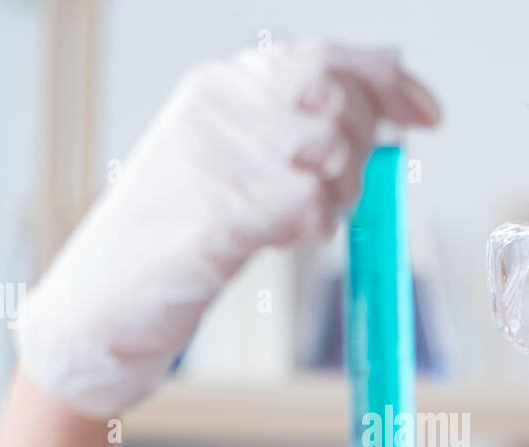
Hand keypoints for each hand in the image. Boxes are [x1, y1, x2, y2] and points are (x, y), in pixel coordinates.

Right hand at [14, 39, 440, 418]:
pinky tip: (281, 239)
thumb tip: (381, 91)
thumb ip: (294, 127)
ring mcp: (214, 156)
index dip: (389, 81)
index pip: (326, 57)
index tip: (429, 116)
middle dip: (363, 148)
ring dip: (337, 194)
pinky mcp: (216, 213)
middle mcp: (216, 107)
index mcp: (220, 86)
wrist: (100, 307)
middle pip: (337, 98)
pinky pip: (305, 204)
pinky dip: (310, 226)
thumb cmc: (173, 240)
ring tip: (301, 222)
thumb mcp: (234, 165)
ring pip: (330, 148)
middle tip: (341, 193)